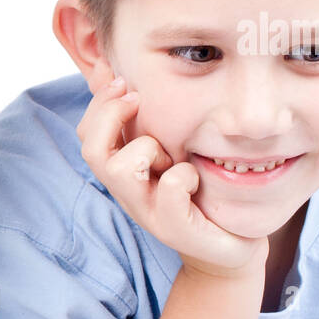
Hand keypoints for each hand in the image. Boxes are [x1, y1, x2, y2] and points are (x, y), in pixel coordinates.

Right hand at [75, 58, 266, 278]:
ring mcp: (147, 212)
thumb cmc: (204, 193)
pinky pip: (170, 188)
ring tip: (170, 155)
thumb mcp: (175, 151)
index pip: (87, 133)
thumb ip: (151, 122)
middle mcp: (128, 192)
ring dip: (146, 149)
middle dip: (110, 115)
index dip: (98, 103)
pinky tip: (196, 179)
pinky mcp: (174, 228)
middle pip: (92, 150)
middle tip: (137, 99)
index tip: (123, 79)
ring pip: (120, 169)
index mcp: (125, 172)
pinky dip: (183, 177)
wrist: (231, 245)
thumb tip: (125, 72)